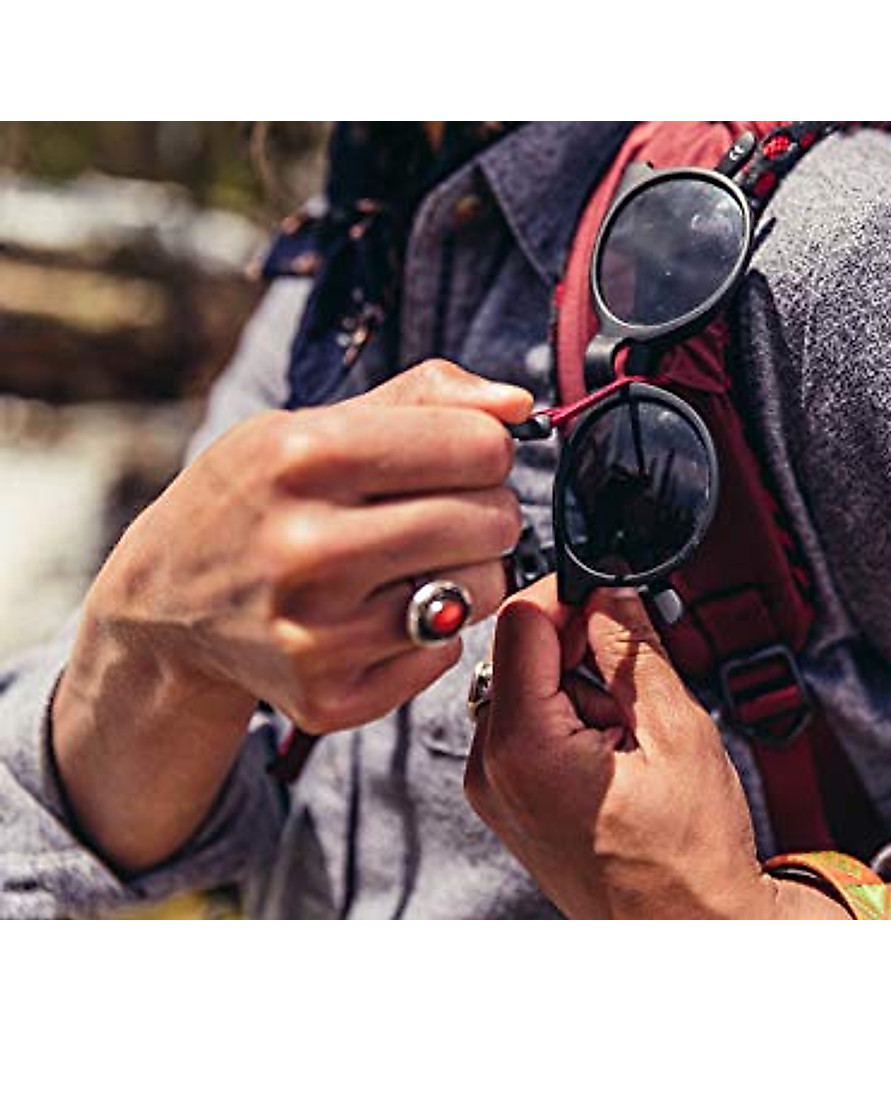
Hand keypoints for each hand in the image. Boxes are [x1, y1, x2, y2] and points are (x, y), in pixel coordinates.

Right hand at [55, 359, 530, 870]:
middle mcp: (307, 549)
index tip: (463, 457)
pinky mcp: (327, 696)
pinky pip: (447, 652)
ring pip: (483, 591)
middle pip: (491, 521)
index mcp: (304, 457)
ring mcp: (316, 633)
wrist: (166, 600)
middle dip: (490, 509)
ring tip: (421, 559)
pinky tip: (385, 609)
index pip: (478, 448)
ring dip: (471, 569)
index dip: (486, 449)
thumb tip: (518, 407)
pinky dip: (435, 629)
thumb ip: (424, 399)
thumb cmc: (258, 497)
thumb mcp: (313, 423)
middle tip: (453, 510)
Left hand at [465, 577, 850, 918]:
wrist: (690, 931)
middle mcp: (491, 770)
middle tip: (635, 669)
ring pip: (524, 686)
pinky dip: (569, 718)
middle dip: (579, 645)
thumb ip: (634, 649)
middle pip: (518, 653)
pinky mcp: (509, 800)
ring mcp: (495, 789)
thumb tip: (610, 593)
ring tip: (632, 730)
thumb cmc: (689, 859)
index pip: (521, 623)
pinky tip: (614, 748)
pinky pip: (526, 726)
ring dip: (579, 685)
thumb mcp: (678, 732)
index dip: (569, 594)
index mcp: (523, 749)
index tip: (608, 591)